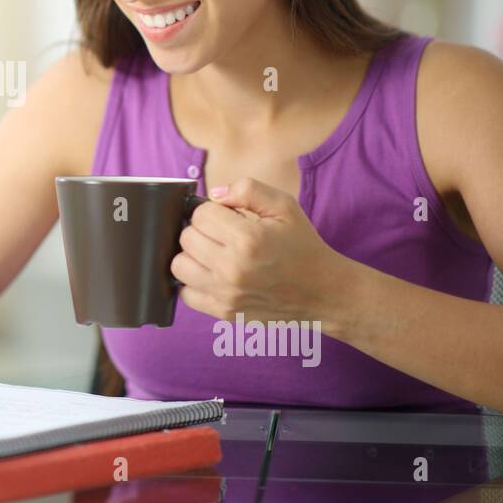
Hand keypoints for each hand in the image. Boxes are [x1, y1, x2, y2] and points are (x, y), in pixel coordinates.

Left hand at [172, 177, 348, 326]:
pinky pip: (186, 293)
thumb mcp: (284, 206)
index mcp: (248, 239)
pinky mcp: (224, 312)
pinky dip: (194, 282)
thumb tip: (214, 195)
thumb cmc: (302, 246)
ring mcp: (226, 294)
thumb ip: (247, 190)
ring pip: (179, 265)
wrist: (323, 292)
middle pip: (186, 238)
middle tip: (223, 235)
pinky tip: (213, 274)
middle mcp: (233, 268)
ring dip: (193, 255)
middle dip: (202, 230)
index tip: (228, 217)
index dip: (213, 211)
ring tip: (215, 253)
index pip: (200, 214)